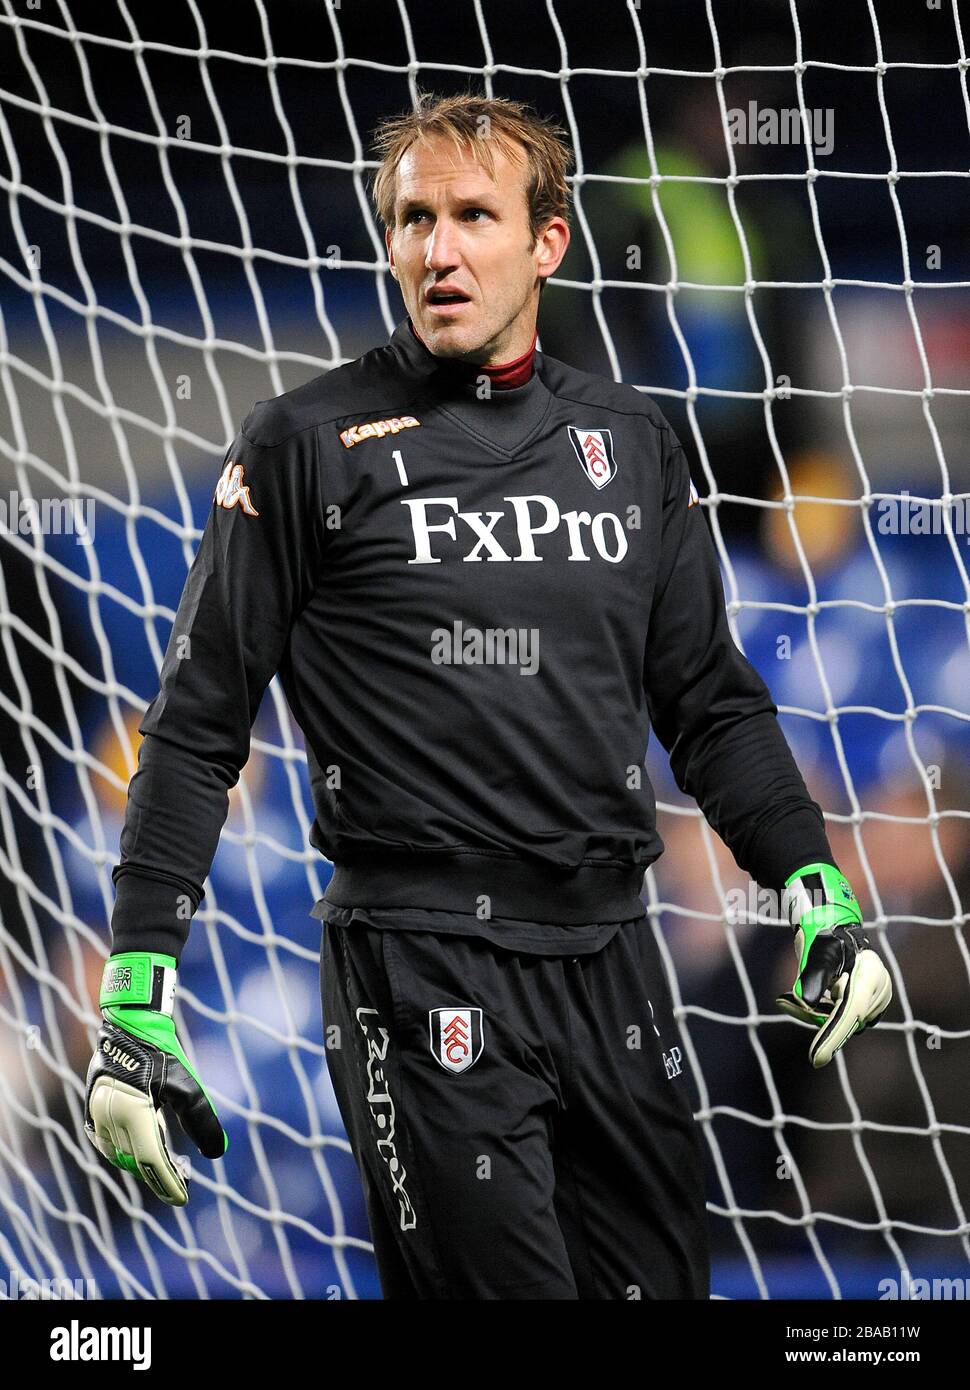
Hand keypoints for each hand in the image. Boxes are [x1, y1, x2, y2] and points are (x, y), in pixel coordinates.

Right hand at [84, 952, 226, 1203]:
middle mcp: (109, 1117)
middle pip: (136, 1161)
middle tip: (181, 1181)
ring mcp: (96, 1112)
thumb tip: (218, 1152)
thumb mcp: (187, 1084)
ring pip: (118, 1154)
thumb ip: (201, 1120)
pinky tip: (138, 1148)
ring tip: (165, 1166)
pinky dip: (122, 1150)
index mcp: (133, 1113)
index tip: (183, 1198)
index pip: (153, 1161)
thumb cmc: (161, 1050)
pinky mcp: (91, 1106)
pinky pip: (104, 1141)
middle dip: (158, 1175)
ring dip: (141, 1163)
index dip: (169, 1183)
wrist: (129, 1021)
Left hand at [775, 863, 891, 1067]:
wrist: (835, 930)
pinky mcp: (865, 1006)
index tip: (815, 1060)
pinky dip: (818, 1013)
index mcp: (870, 977)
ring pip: (839, 1022)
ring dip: (811, 1014)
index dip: (831, 1038)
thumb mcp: (817, 951)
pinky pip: (839, 1020)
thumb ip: (813, 976)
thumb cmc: (826, 936)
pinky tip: (796, 1001)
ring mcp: (874, 1001)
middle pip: (842, 1020)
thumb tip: (806, 1002)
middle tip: (782, 1001)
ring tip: (786, 999)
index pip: (850, 1014)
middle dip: (810, 1015)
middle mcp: (878, 993)